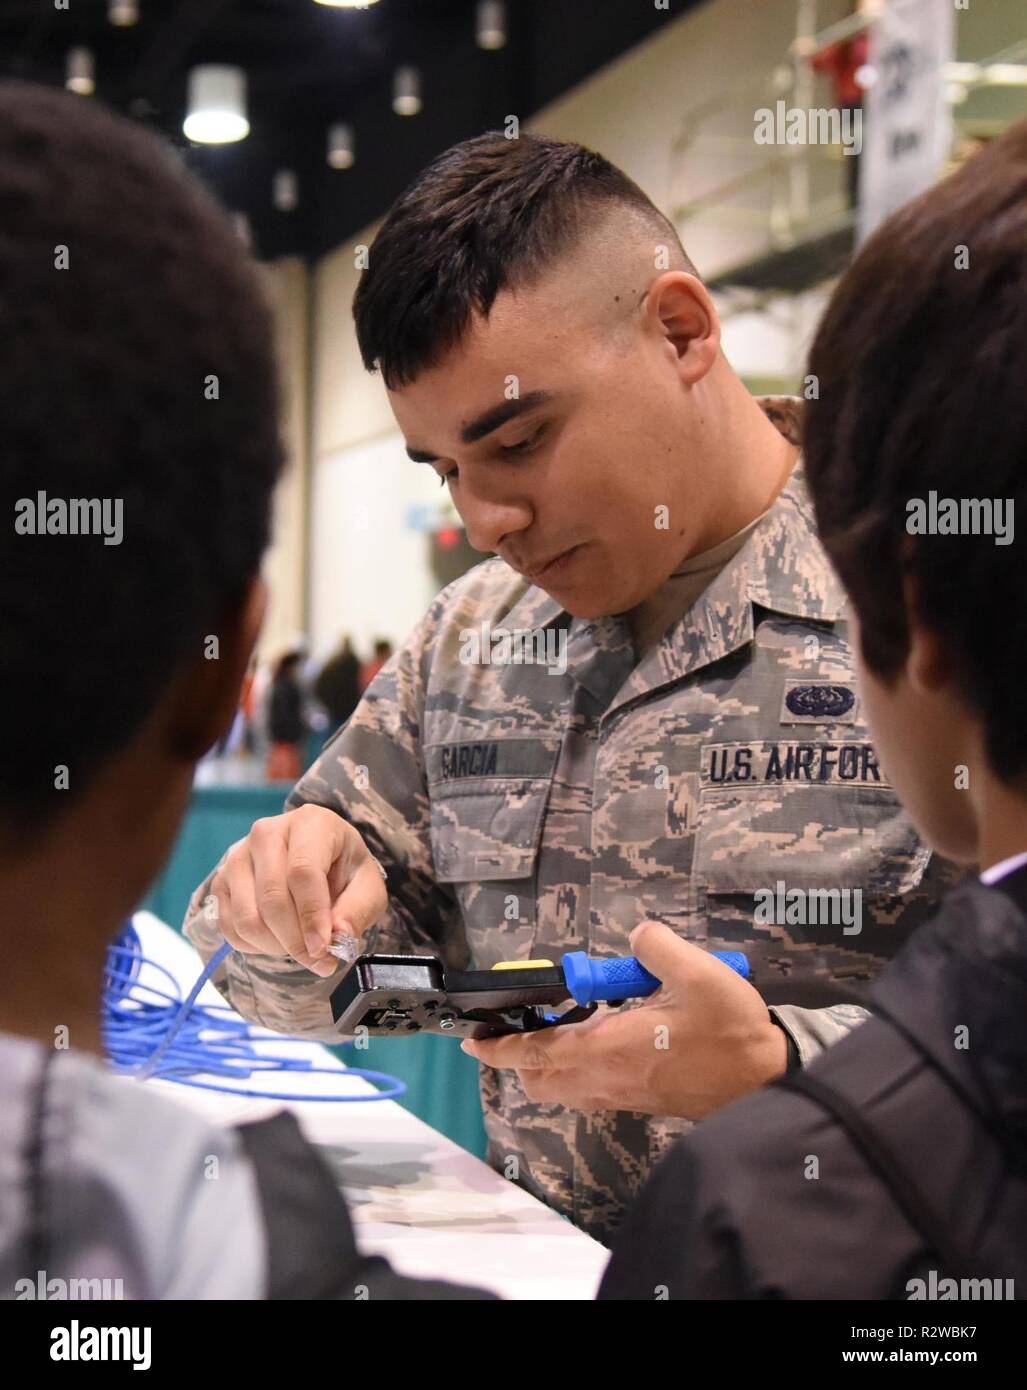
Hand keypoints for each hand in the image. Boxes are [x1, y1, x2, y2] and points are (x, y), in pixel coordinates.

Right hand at [207, 805, 387, 976]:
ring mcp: (238, 855)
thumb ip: (357, 911)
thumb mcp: (368, 888)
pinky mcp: (221, 880)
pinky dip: (256, 946)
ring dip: (276, 947)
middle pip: (272, 898)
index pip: (303, 872)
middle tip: (320, 960)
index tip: (323, 949)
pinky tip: (280, 941)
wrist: (320, 860)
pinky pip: (231, 927)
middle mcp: (268, 832)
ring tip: (302, 948)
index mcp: (311, 823)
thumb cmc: (345, 870)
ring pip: (248, 917)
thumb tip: (338, 936)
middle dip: (296, 941)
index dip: (312, 915)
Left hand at [461, 921, 787, 1118]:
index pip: (538, 1052)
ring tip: (559, 1025)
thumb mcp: (699, 973)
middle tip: (521, 1021)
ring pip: (564, 1089)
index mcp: (610, 1049)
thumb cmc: (730, 1030)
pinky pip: (588, 1091)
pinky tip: (599, 1036)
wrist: (766, 1080)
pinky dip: (575, 1069)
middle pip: (541, 1078)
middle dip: (519, 1055)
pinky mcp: (639, 1101)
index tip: (472, 1039)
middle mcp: (607, 1079)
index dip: (500, 1046)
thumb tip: (636, 936)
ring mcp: (622, 1095)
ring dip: (548, 1063)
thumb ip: (657, 947)